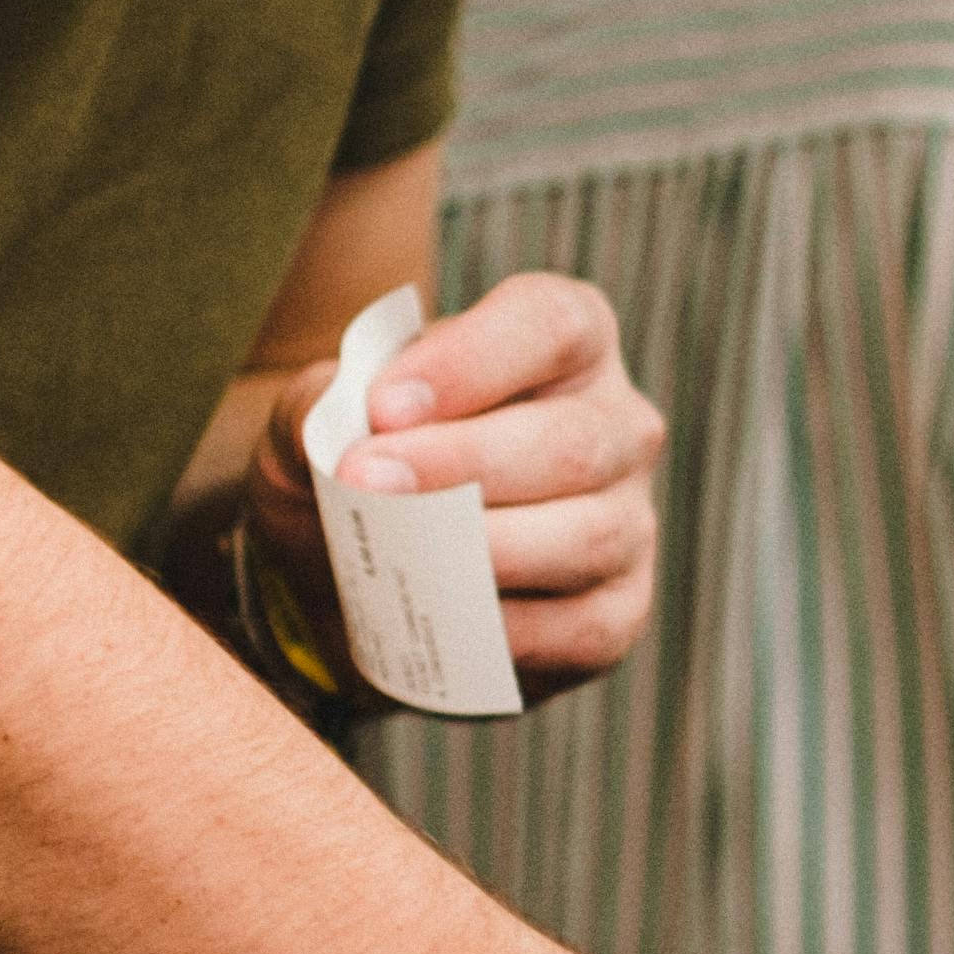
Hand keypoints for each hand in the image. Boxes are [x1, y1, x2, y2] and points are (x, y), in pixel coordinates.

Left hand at [250, 269, 664, 696]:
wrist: (368, 566)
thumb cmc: (368, 463)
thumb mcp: (325, 416)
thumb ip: (323, 405)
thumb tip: (334, 429)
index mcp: (565, 342)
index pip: (549, 325)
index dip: (472, 362)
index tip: (385, 405)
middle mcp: (618, 425)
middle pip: (572, 442)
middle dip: (464, 465)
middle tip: (367, 483)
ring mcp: (630, 520)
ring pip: (588, 535)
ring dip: (486, 548)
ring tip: (400, 553)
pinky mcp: (620, 608)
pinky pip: (583, 627)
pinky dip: (507, 628)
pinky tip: (443, 616)